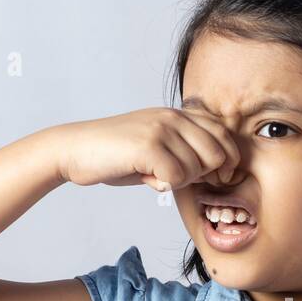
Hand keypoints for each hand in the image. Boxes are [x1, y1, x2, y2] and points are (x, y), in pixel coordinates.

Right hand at [52, 108, 241, 190]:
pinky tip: (145, 178)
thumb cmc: (116, 155)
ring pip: (196, 169)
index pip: (223, 134)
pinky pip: (176, 178)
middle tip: (176, 178)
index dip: (226, 161)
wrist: (75, 150)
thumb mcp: (157, 147)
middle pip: (217, 154)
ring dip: (177, 182)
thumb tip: (220, 172)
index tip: (214, 177)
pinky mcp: (148, 146)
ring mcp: (161, 129)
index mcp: (177, 114)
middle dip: (203, 175)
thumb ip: (185, 153)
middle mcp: (172, 117)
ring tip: (153, 175)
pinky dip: (162, 186)